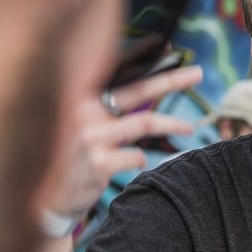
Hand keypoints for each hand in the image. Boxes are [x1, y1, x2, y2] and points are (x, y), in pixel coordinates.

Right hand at [49, 65, 202, 218]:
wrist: (52, 199)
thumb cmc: (75, 160)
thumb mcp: (89, 128)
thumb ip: (113, 111)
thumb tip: (147, 88)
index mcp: (84, 99)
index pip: (122, 76)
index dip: (148, 65)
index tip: (173, 52)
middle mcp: (84, 111)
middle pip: (138, 90)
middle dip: (171, 80)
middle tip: (199, 73)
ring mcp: (90, 137)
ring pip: (144, 123)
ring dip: (171, 123)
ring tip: (190, 126)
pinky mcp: (97, 162)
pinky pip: (136, 156)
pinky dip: (140, 159)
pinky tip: (133, 163)